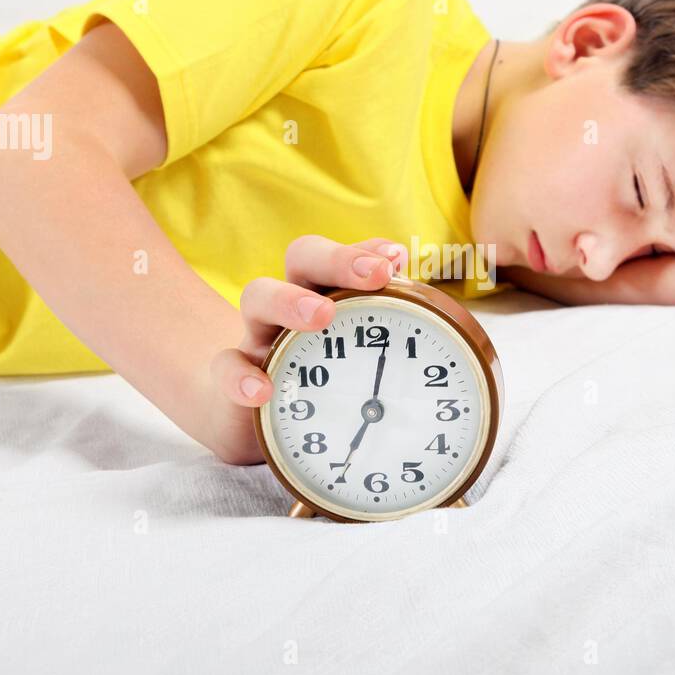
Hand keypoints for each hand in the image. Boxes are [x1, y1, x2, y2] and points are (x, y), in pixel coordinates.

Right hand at [205, 234, 408, 463]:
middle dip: (338, 260)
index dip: (364, 249)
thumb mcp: (359, 361)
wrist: (256, 424)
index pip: (340, 257)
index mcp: (324, 295)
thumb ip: (391, 340)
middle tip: (374, 275)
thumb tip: (447, 332)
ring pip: (258, 297)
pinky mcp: (233, 378)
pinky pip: (227, 368)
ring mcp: (257, 338)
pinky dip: (242, 376)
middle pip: (302, 259)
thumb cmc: (320, 383)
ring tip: (320, 316)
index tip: (396, 257)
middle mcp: (289, 306)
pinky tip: (261, 390)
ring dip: (291, 301)